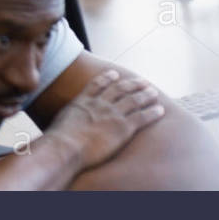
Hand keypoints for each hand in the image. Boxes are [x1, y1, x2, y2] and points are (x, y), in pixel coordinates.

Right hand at [47, 70, 163, 168]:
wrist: (66, 146)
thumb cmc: (58, 140)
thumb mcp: (58, 123)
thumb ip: (64, 121)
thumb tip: (59, 128)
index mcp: (83, 101)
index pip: (97, 84)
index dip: (108, 78)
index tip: (115, 74)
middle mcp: (100, 104)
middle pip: (119, 89)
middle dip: (132, 84)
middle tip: (141, 81)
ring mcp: (112, 114)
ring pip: (133, 100)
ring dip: (145, 95)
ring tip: (153, 92)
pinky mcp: (123, 127)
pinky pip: (142, 117)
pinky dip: (152, 112)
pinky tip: (160, 109)